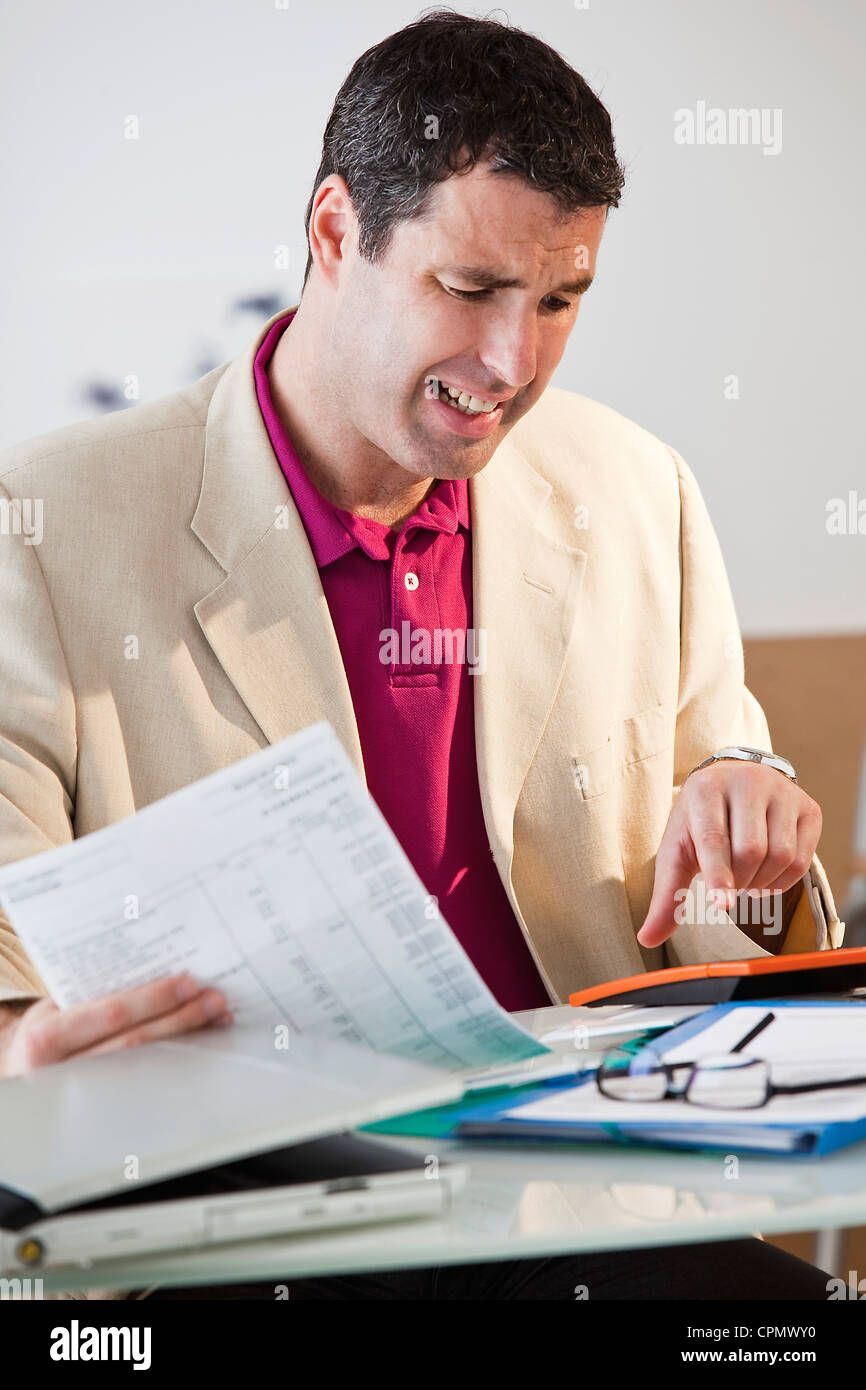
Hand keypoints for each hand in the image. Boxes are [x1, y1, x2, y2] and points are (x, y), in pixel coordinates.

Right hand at [0, 973, 231, 1078]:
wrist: (22, 1072)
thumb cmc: (44, 1032)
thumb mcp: (52, 1009)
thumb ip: (90, 993)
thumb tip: (152, 965)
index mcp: (46, 1039)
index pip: (110, 1015)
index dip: (152, 999)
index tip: (187, 982)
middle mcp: (64, 1072)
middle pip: (137, 1044)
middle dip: (181, 1019)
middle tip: (214, 999)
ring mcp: (87, 1098)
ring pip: (149, 1067)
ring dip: (189, 1040)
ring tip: (216, 1018)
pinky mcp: (107, 1111)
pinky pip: (151, 1083)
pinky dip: (182, 1062)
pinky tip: (203, 1045)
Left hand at [636, 759, 820, 948]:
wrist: (734, 781)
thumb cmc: (701, 820)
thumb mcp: (677, 848)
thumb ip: (666, 893)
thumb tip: (648, 938)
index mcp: (706, 788)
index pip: (714, 838)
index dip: (719, 875)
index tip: (722, 905)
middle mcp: (748, 782)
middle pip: (751, 850)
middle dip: (738, 881)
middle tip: (729, 884)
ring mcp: (782, 792)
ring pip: (781, 855)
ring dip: (762, 883)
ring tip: (746, 878)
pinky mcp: (808, 807)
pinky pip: (803, 859)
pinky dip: (784, 881)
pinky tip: (767, 876)